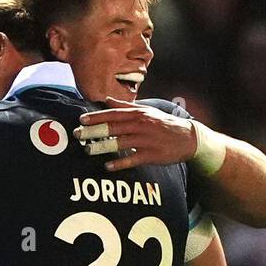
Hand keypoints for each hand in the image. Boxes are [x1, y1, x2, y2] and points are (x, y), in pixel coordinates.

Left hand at [76, 100, 198, 172]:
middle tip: (77, 135)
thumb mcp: (146, 111)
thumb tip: (106, 99)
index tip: (81, 120)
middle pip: (113, 128)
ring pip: (120, 143)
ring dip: (102, 147)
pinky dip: (119, 163)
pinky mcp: (151, 155)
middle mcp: (140, 125)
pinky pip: (132, 159)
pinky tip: (107, 166)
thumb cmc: (164, 124)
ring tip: (88, 150)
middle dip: (94, 131)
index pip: (113, 114)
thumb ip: (125, 107)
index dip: (96, 117)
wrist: (188, 138)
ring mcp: (145, 140)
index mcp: (138, 114)